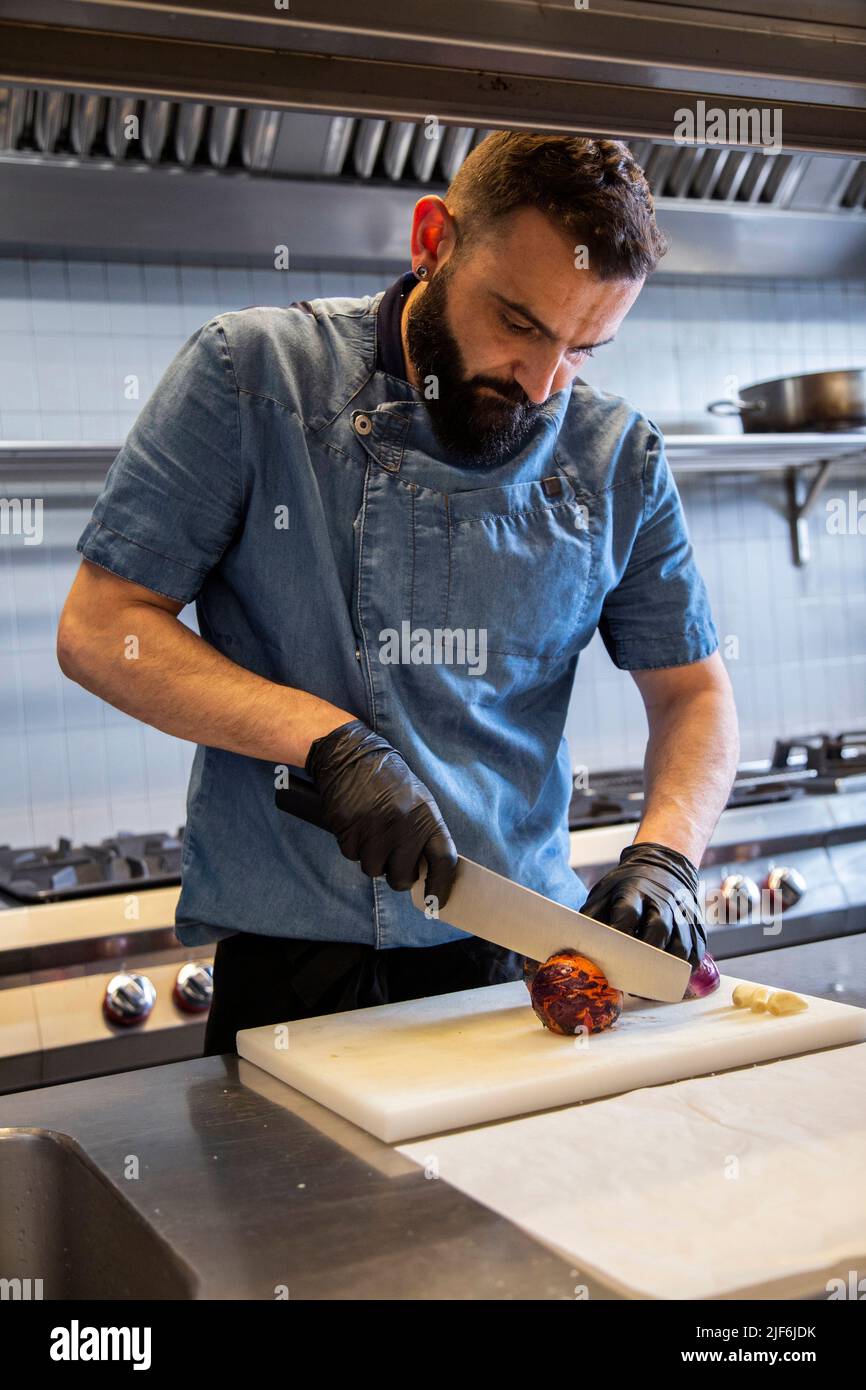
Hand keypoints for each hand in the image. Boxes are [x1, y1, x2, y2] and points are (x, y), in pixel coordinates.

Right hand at [305, 718, 458, 908]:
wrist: (352, 756)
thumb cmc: (389, 780)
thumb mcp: (418, 800)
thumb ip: (424, 833)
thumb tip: (427, 872)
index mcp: (426, 816)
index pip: (443, 860)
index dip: (441, 885)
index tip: (437, 901)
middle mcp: (402, 825)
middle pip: (404, 877)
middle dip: (399, 875)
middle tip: (394, 860)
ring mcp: (374, 830)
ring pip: (374, 870)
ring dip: (373, 859)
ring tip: (373, 833)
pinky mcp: (348, 831)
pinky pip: (352, 857)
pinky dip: (354, 847)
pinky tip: (357, 825)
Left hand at [581, 841, 705, 967]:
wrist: (664, 867)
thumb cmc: (629, 885)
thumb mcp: (605, 890)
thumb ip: (591, 914)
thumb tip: (576, 942)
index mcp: (635, 890)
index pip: (628, 912)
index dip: (619, 933)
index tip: (611, 954)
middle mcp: (662, 901)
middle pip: (657, 930)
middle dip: (645, 956)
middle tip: (630, 977)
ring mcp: (682, 914)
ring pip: (680, 946)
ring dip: (666, 969)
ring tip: (650, 985)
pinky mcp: (696, 926)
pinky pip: (696, 952)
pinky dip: (685, 968)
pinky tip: (671, 978)